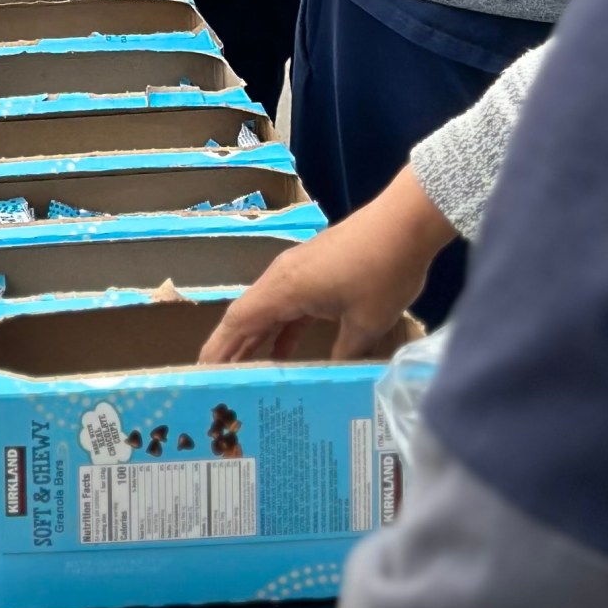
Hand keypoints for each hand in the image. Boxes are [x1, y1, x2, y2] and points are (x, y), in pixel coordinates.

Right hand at [195, 168, 456, 364]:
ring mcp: (298, 272)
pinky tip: (282, 353)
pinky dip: (280, 329)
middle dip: (230, 349)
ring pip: (267, 311)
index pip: (239, 321)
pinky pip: (287, 306)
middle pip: (246, 316)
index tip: (202, 375)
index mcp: (285, 288)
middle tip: (217, 383)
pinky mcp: (314, 272)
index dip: (219, 349)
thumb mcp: (365, 324)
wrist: (404, 224)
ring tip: (245, 374)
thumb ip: (343, 354)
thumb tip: (329, 378)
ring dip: (255, 340)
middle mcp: (282, 278)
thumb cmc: (382, 272)